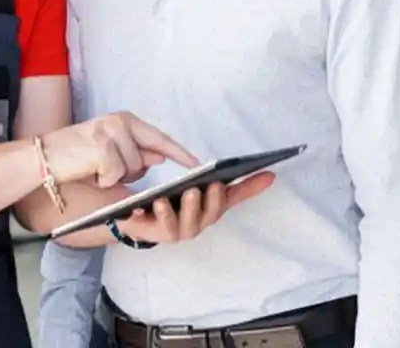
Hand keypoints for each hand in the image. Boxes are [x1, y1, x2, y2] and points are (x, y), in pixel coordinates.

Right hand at [41, 112, 199, 187]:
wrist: (41, 158)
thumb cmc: (76, 157)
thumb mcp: (109, 152)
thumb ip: (135, 153)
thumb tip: (159, 158)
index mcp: (123, 120)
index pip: (158, 137)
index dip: (178, 152)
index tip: (196, 164)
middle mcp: (119, 121)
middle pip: (146, 156)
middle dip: (130, 170)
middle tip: (104, 170)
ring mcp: (110, 133)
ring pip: (132, 168)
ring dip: (114, 176)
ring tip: (93, 169)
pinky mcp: (102, 148)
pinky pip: (116, 175)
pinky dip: (104, 180)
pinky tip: (89, 173)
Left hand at [117, 171, 276, 244]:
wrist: (129, 215)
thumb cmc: (163, 198)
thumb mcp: (185, 181)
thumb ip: (204, 174)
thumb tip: (225, 165)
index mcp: (207, 205)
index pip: (235, 195)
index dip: (252, 186)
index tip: (269, 174)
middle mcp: (198, 220)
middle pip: (213, 212)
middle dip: (215, 199)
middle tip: (214, 185)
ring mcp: (180, 230)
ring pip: (190, 223)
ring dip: (190, 208)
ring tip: (189, 192)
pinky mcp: (158, 234)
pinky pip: (163, 227)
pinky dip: (162, 214)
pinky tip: (158, 200)